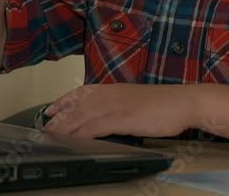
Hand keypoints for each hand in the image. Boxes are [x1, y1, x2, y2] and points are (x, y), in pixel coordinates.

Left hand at [41, 84, 197, 138]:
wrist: (183, 102)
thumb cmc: (163, 104)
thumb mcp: (134, 100)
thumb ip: (117, 106)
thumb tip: (104, 117)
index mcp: (112, 89)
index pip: (80, 93)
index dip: (62, 101)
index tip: (50, 109)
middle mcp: (109, 94)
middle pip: (76, 106)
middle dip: (59, 118)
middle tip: (45, 129)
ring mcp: (115, 106)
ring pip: (82, 116)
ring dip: (65, 128)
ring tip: (52, 137)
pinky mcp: (122, 118)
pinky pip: (96, 127)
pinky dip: (81, 134)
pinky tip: (73, 140)